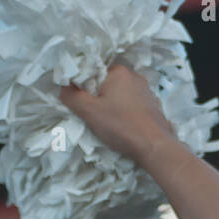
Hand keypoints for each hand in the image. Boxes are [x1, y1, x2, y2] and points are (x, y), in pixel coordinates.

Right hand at [58, 63, 177, 162]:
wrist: (155, 146)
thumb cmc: (121, 126)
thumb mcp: (89, 112)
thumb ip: (71, 97)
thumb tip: (63, 88)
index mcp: (118, 71)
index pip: (93, 72)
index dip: (84, 87)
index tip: (82, 104)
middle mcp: (134, 76)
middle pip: (107, 83)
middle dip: (99, 98)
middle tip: (94, 116)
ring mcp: (147, 91)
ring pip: (121, 95)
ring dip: (113, 106)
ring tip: (110, 124)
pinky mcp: (154, 106)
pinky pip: (133, 105)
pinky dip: (126, 113)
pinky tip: (124, 126)